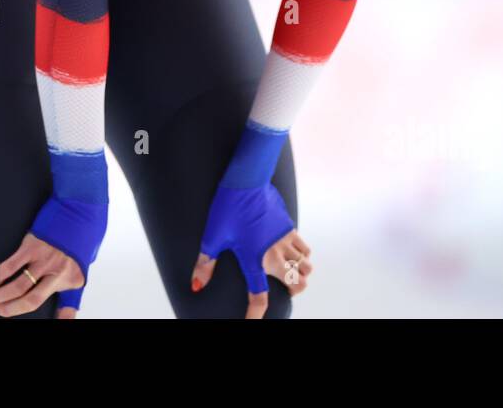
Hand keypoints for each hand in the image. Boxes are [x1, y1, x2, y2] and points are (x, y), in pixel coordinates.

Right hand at [0, 192, 106, 316]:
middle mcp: (60, 273)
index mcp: (75, 280)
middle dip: (9, 310)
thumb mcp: (84, 262)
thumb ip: (70, 280)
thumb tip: (61, 299)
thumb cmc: (85, 230)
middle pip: (30, 301)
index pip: (67, 309)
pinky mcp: (33, 244)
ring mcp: (46, 259)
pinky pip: (11, 265)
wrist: (83, 203)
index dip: (60, 321)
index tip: (52, 325)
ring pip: (18, 286)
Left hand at [191, 181, 313, 317]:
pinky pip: (304, 248)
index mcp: (254, 259)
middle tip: (284, 289)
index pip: (258, 296)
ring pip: (306, 266)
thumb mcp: (212, 236)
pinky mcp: (290, 226)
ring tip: (290, 272)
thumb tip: (196, 285)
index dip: (255, 313)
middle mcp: (274, 254)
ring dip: (301, 273)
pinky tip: (291, 252)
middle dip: (294, 290)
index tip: (252, 321)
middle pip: (298, 282)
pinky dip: (302, 255)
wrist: (247, 181)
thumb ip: (205, 264)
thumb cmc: (228, 207)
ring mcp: (285, 239)